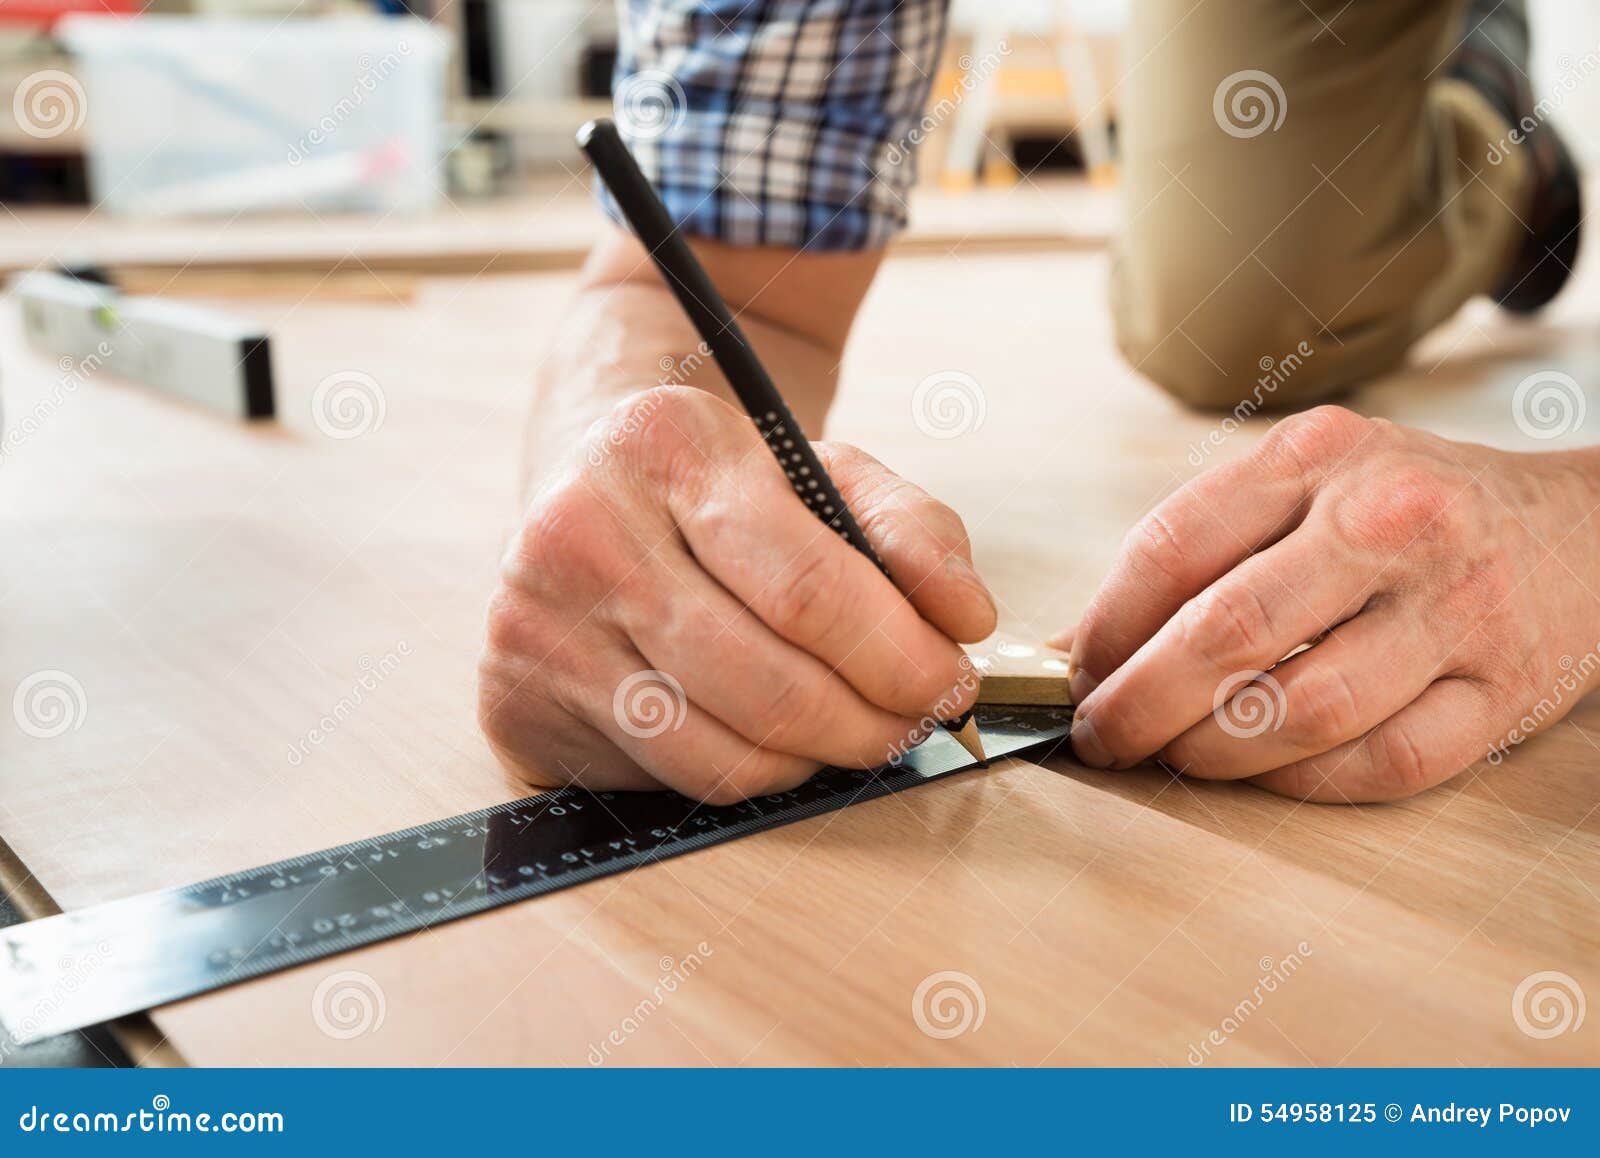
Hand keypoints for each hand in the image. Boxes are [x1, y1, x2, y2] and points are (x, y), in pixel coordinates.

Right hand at [479, 387, 995, 803]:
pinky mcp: (513, 703)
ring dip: (813, 760)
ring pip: (722, 754)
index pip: (807, 588)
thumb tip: (967, 619)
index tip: (951, 682)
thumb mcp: (821, 469)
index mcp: (663, 447)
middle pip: (768, 687)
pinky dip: (743, 773)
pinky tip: (765, 734)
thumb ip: (911, 529)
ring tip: (849, 727)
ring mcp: (533, 625)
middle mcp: (577, 533)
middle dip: (871, 725)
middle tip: (915, 723)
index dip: (898, 656)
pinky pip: (669, 781)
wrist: (585, 481)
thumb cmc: (716, 487)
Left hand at [1062, 406, 1599, 801]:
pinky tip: (1261, 774)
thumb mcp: (1303, 486)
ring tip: (1173, 756)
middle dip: (1139, 704)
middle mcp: (1389, 522)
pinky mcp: (1502, 693)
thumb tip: (1080, 649)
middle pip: (1226, 633)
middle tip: (1101, 738)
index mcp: (1317, 456)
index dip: (1107, 626)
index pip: (1174, 548)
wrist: (1577, 532)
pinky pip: (1379, 764)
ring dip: (1212, 753)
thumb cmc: (1408, 510)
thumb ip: (1195, 553)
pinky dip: (1300, 783)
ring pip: (1300, 710)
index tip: (1076, 675)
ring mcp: (1453, 608)